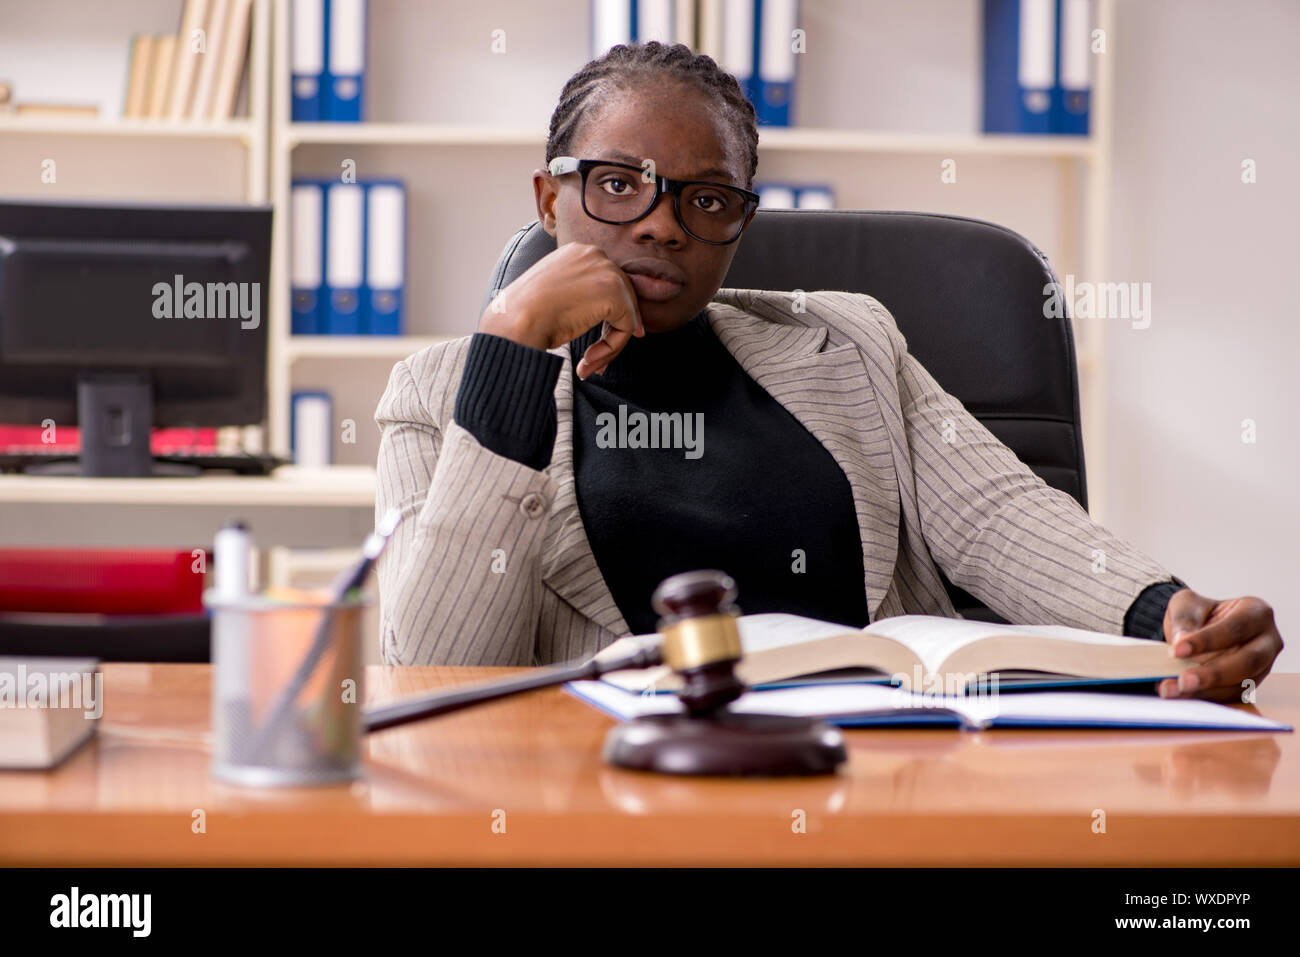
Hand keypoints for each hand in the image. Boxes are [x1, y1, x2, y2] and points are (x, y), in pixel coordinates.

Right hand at [479, 242, 644, 378]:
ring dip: (609, 346)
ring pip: (626, 314)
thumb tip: (603, 310)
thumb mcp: (553, 293)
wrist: (517, 319)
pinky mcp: (615, 293)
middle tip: (595, 360)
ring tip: (588, 365)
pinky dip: (611, 349)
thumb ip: (578, 294)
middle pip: (622, 295)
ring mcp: (607, 271)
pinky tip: (588, 360)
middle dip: (613, 331)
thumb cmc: (525, 313)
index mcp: (577, 252)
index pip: (606, 282)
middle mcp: (594, 254)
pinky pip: (626, 327)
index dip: (609, 313)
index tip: (600, 341)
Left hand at [1157, 589, 1283, 702]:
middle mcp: (1267, 641)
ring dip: (1206, 691)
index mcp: (1257, 612)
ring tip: (1173, 690)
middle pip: (1247, 661)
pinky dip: (1204, 697)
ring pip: (1241, 684)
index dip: (1207, 640)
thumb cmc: (1200, 613)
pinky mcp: (1250, 686)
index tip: (1178, 650)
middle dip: (1213, 674)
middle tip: (1183, 680)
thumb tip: (1180, 640)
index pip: (1235, 628)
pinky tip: (1180, 695)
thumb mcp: (1188, 604)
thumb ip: (1184, 618)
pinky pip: (1231, 697)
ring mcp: (1262, 666)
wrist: (1200, 628)